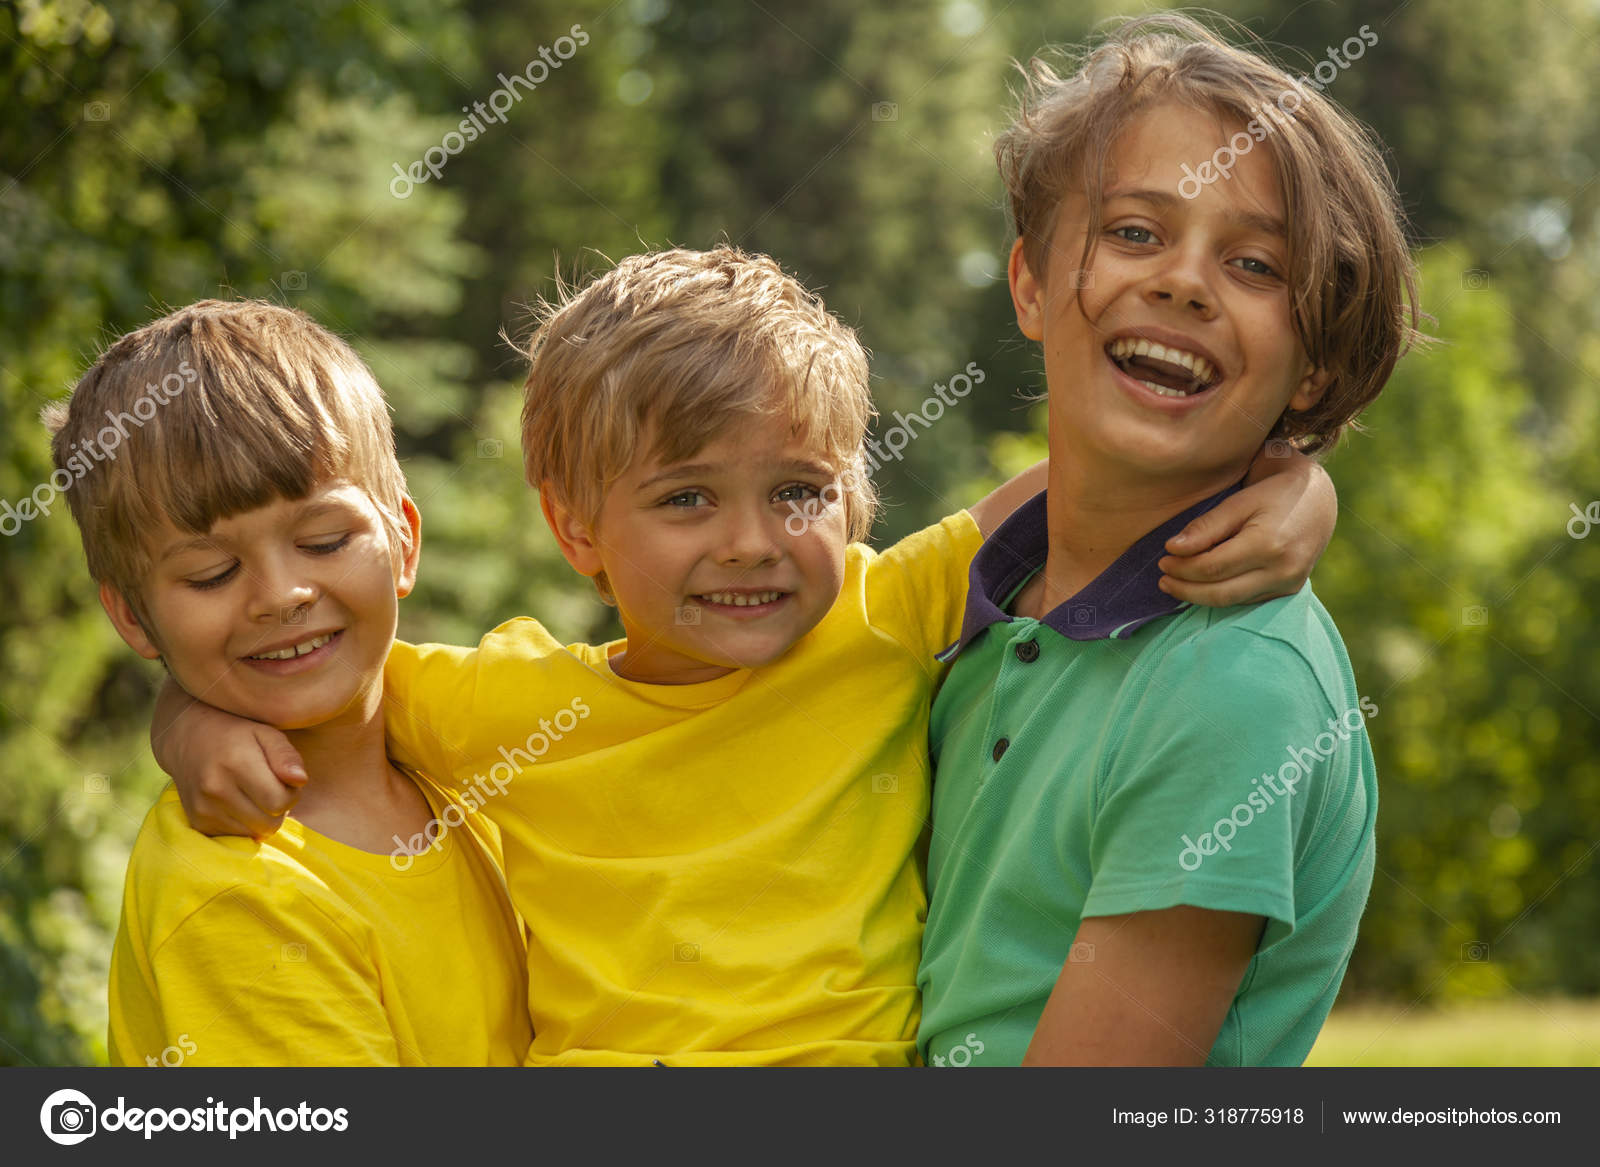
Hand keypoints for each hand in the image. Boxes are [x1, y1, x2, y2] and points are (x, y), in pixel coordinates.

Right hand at [152, 680, 306, 837]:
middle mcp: (216, 790)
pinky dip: (243, 823)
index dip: (291, 794)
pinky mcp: (197, 823)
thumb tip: (301, 780)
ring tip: (252, 792)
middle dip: (278, 808)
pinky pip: (236, 837)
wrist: (187, 738)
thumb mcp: (266, 733)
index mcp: (236, 764)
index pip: (280, 802)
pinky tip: (237, 801)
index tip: (285, 780)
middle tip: (269, 786)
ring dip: (261, 817)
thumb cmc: (236, 734)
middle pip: (269, 823)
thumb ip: (286, 756)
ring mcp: (203, 809)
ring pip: (254, 833)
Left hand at [1156, 445, 1336, 606]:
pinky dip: (1221, 597)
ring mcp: (1289, 583)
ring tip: (1175, 585)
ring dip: (1199, 597)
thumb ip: (1207, 526)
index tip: (1162, 559)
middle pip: (1220, 592)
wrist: (1317, 498)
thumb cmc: (1273, 493)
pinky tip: (1202, 587)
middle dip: (1186, 588)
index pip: (1212, 567)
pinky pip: (1247, 601)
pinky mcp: (1289, 590)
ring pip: (1233, 602)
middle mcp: (1282, 570)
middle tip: (1163, 578)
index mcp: (1268, 544)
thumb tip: (1172, 548)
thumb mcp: (1239, 501)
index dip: (1182, 567)